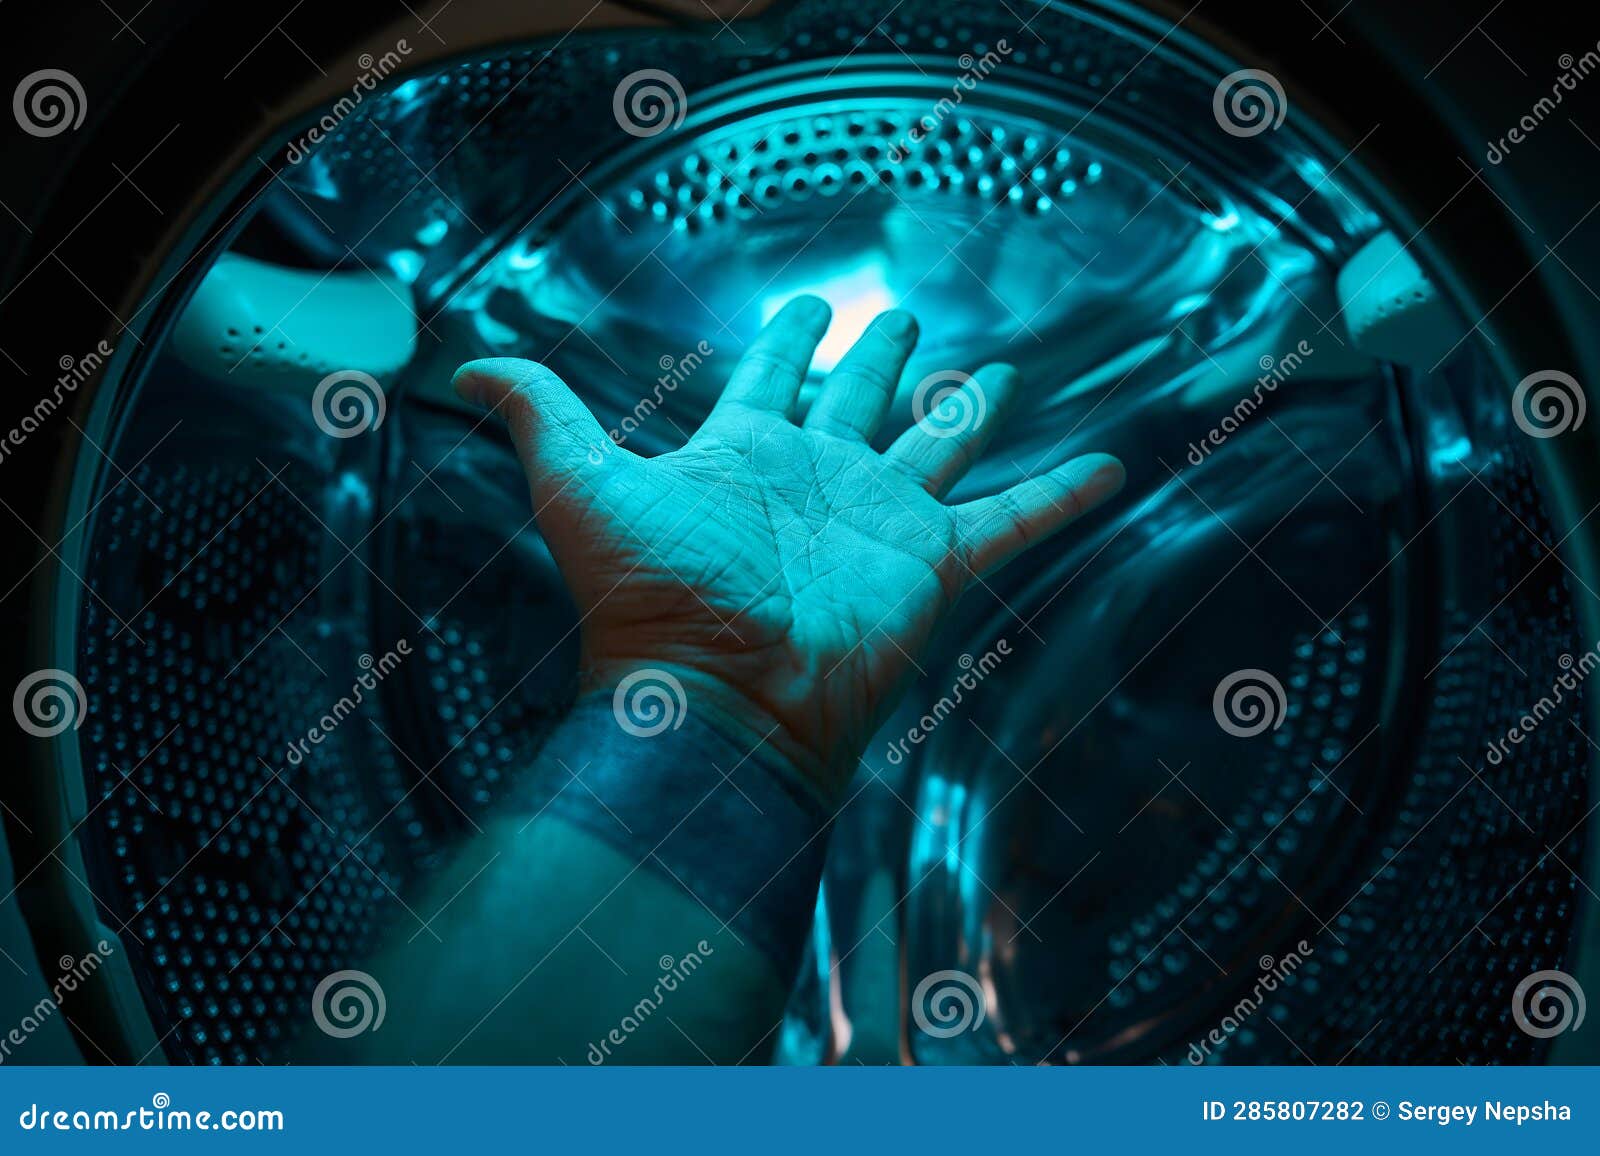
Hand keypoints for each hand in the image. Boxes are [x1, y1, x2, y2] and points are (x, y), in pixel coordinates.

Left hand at [454, 297, 1123, 798]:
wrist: (720, 699)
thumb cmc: (651, 598)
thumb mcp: (583, 488)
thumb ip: (537, 415)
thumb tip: (459, 365)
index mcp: (746, 455)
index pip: (770, 377)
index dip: (786, 338)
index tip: (806, 302)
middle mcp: (819, 479)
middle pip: (860, 400)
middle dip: (879, 358)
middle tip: (902, 317)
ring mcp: (880, 520)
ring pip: (939, 445)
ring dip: (968, 410)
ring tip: (1000, 371)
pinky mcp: (933, 563)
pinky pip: (1013, 518)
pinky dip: (1062, 494)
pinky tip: (1108, 465)